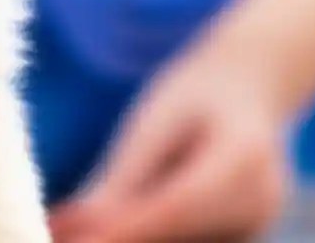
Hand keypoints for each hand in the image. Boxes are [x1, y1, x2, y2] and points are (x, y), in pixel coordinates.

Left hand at [50, 48, 293, 241]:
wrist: (251, 87)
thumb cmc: (193, 95)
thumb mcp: (153, 123)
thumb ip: (121, 179)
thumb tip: (73, 229)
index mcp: (244, 157)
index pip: (177, 205)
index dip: (126, 230)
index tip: (79, 242)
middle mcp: (260, 201)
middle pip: (179, 236)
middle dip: (117, 239)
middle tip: (54, 236)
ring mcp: (256, 225)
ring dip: (126, 238)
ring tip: (61, 231)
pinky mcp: (241, 237)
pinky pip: (189, 242)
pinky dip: (144, 235)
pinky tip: (96, 230)